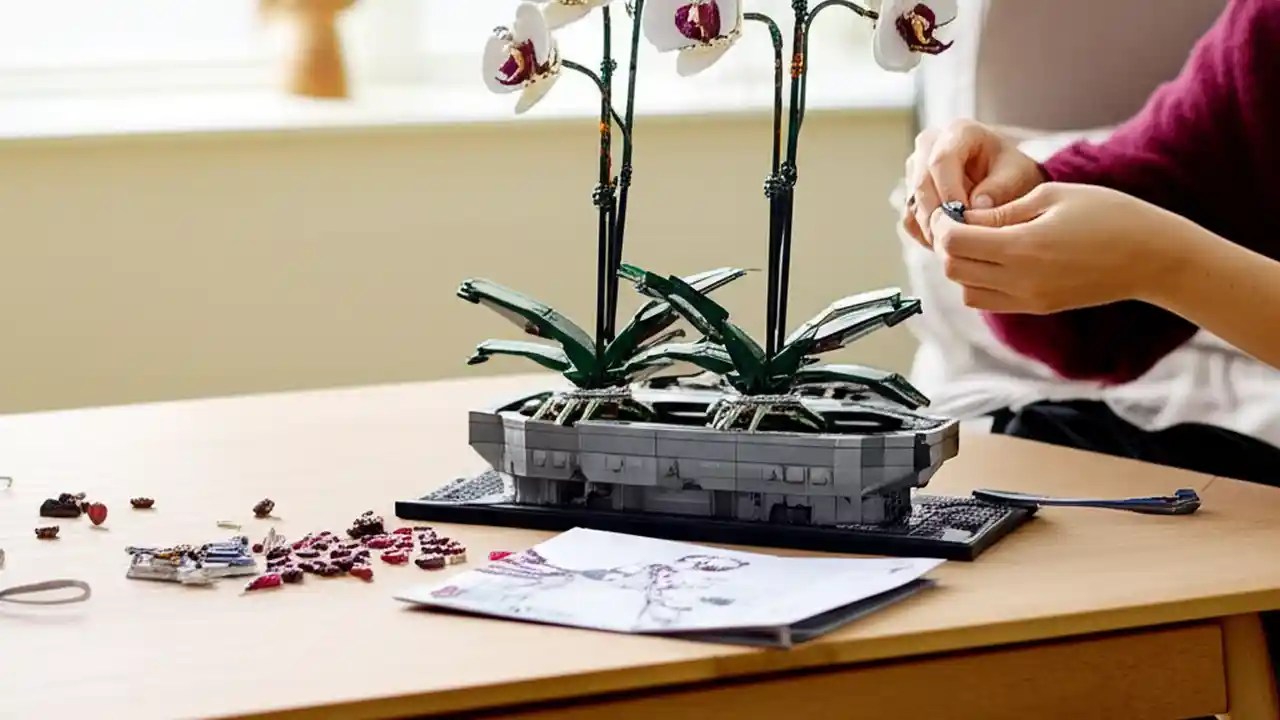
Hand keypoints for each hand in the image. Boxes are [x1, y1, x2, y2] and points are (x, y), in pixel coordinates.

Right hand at [902, 119, 1044, 247]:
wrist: (1007, 182)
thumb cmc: (1014, 173)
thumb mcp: (1018, 175)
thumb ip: (1000, 188)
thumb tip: (975, 207)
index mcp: (958, 132)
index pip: (941, 160)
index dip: (949, 191)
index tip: (964, 218)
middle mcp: (930, 145)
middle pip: (920, 183)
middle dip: (938, 216)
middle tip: (957, 243)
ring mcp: (916, 169)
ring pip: (913, 204)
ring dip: (932, 229)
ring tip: (959, 247)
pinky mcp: (911, 193)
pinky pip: (910, 218)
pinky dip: (928, 235)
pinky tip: (951, 244)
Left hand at [929, 182, 1194, 313]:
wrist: (1153, 257)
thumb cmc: (1109, 214)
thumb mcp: (1053, 196)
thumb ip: (1002, 211)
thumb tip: (963, 218)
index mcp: (1023, 248)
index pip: (954, 243)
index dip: (943, 224)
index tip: (950, 209)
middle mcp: (1020, 280)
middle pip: (953, 269)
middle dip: (947, 245)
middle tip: (959, 223)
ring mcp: (1028, 299)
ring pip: (966, 291)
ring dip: (962, 266)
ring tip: (979, 240)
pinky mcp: (1037, 307)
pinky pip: (989, 301)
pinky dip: (980, 282)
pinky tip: (997, 258)